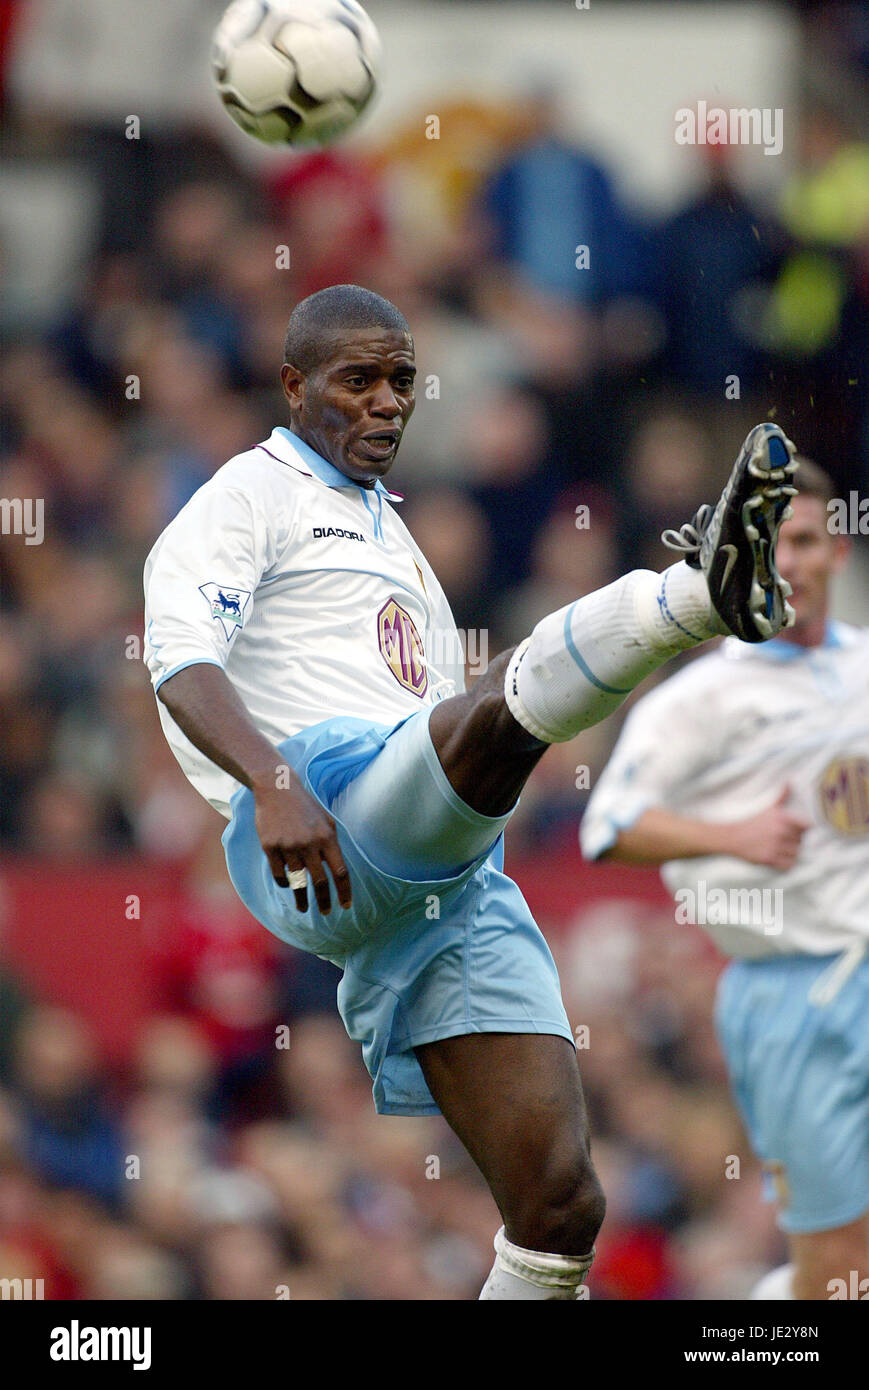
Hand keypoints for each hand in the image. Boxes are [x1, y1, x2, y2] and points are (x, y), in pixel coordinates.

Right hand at [252, 775, 351, 914]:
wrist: (277, 789)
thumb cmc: (305, 807)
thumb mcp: (326, 821)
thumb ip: (332, 845)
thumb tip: (338, 872)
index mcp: (327, 837)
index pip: (340, 872)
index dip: (344, 892)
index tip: (346, 906)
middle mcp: (309, 843)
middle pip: (320, 882)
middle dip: (324, 901)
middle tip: (326, 913)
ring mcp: (288, 846)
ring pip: (298, 882)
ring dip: (301, 899)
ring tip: (303, 908)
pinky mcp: (270, 847)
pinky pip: (279, 875)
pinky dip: (284, 883)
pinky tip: (288, 886)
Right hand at [724, 786, 809, 869]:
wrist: (733, 836)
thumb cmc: (752, 821)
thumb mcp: (769, 807)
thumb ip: (782, 795)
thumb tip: (790, 780)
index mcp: (782, 818)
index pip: (807, 826)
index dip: (802, 829)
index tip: (795, 829)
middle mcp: (780, 832)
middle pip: (801, 840)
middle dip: (795, 840)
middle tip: (785, 839)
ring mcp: (775, 846)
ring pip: (796, 853)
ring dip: (792, 852)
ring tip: (783, 848)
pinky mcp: (769, 859)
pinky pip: (789, 865)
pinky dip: (787, 863)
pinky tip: (780, 858)